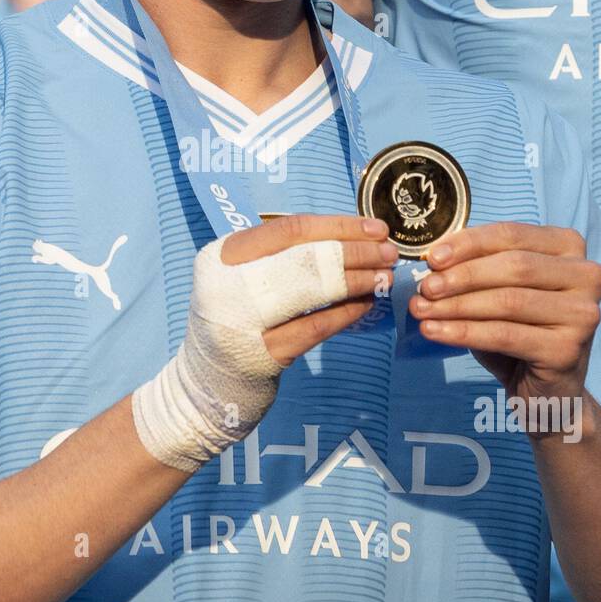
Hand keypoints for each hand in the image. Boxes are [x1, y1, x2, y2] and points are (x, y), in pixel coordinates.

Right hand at [222, 214, 396, 366]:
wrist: (211, 375)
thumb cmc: (237, 314)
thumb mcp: (244, 274)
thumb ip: (283, 253)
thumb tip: (352, 235)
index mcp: (225, 253)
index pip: (290, 228)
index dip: (338, 226)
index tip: (375, 228)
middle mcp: (229, 282)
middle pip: (305, 257)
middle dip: (355, 252)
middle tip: (388, 253)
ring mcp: (244, 319)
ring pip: (313, 291)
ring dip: (357, 281)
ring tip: (383, 277)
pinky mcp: (263, 353)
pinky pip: (315, 327)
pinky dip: (345, 313)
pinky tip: (366, 304)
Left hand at [408, 222, 600, 402]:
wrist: (547, 390)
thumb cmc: (520, 330)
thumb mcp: (500, 289)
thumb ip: (477, 267)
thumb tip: (434, 258)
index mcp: (570, 247)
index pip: (512, 234)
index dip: (468, 243)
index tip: (432, 257)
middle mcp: (587, 276)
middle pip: (513, 267)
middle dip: (461, 276)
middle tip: (424, 288)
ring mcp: (583, 314)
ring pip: (508, 301)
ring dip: (456, 305)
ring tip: (422, 311)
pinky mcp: (568, 349)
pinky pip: (504, 335)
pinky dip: (463, 332)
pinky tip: (434, 332)